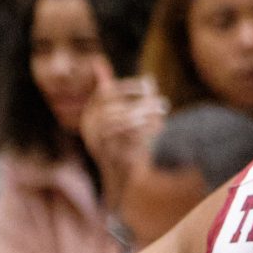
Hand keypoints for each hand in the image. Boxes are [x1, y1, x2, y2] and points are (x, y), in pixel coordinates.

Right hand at [80, 59, 167, 209]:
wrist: (121, 182)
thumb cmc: (123, 145)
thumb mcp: (121, 117)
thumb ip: (120, 94)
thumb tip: (125, 70)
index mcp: (90, 116)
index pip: (105, 94)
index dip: (127, 87)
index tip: (149, 84)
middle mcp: (90, 130)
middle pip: (114, 108)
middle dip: (139, 103)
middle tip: (163, 102)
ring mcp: (98, 146)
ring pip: (118, 123)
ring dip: (142, 116)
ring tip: (161, 113)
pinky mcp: (111, 160)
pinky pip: (126, 142)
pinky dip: (144, 133)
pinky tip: (159, 127)